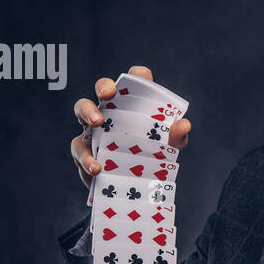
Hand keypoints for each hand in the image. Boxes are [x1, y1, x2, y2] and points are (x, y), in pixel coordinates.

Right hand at [70, 64, 191, 189]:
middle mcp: (112, 111)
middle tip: (108, 94)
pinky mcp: (84, 150)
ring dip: (87, 112)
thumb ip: (176, 136)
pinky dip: (86, 157)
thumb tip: (184, 125)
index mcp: (134, 106)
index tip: (140, 76)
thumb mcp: (168, 149)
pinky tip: (96, 167)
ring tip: (96, 123)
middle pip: (103, 88)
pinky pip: (79, 148)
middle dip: (104, 86)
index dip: (137, 76)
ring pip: (82, 110)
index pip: (135, 82)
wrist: (133, 187)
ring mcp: (95, 129)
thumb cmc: (152, 158)